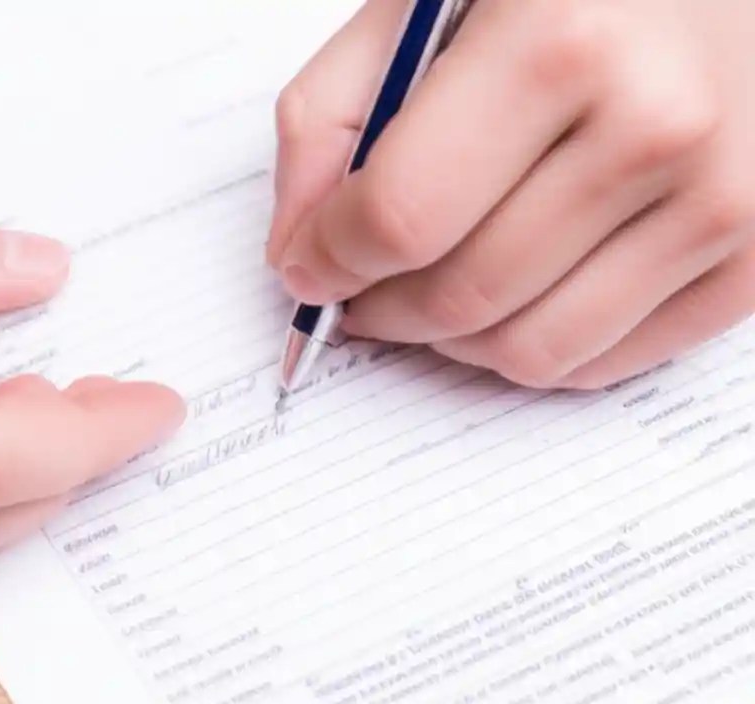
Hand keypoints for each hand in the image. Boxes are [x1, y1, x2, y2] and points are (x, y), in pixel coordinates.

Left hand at [268, 0, 754, 388]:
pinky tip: (516, 291)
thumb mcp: (421, 3)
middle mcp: (654, 124)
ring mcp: (721, 197)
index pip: (402, 216)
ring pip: (529, 350)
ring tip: (433, 285)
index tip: (310, 264)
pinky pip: (606, 361)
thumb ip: (329, 119)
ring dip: (450, 339)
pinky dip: (534, 347)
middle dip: (380, 308)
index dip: (330, 259)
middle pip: (460, 294)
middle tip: (360, 287)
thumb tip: (298, 256)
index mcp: (555, 42)